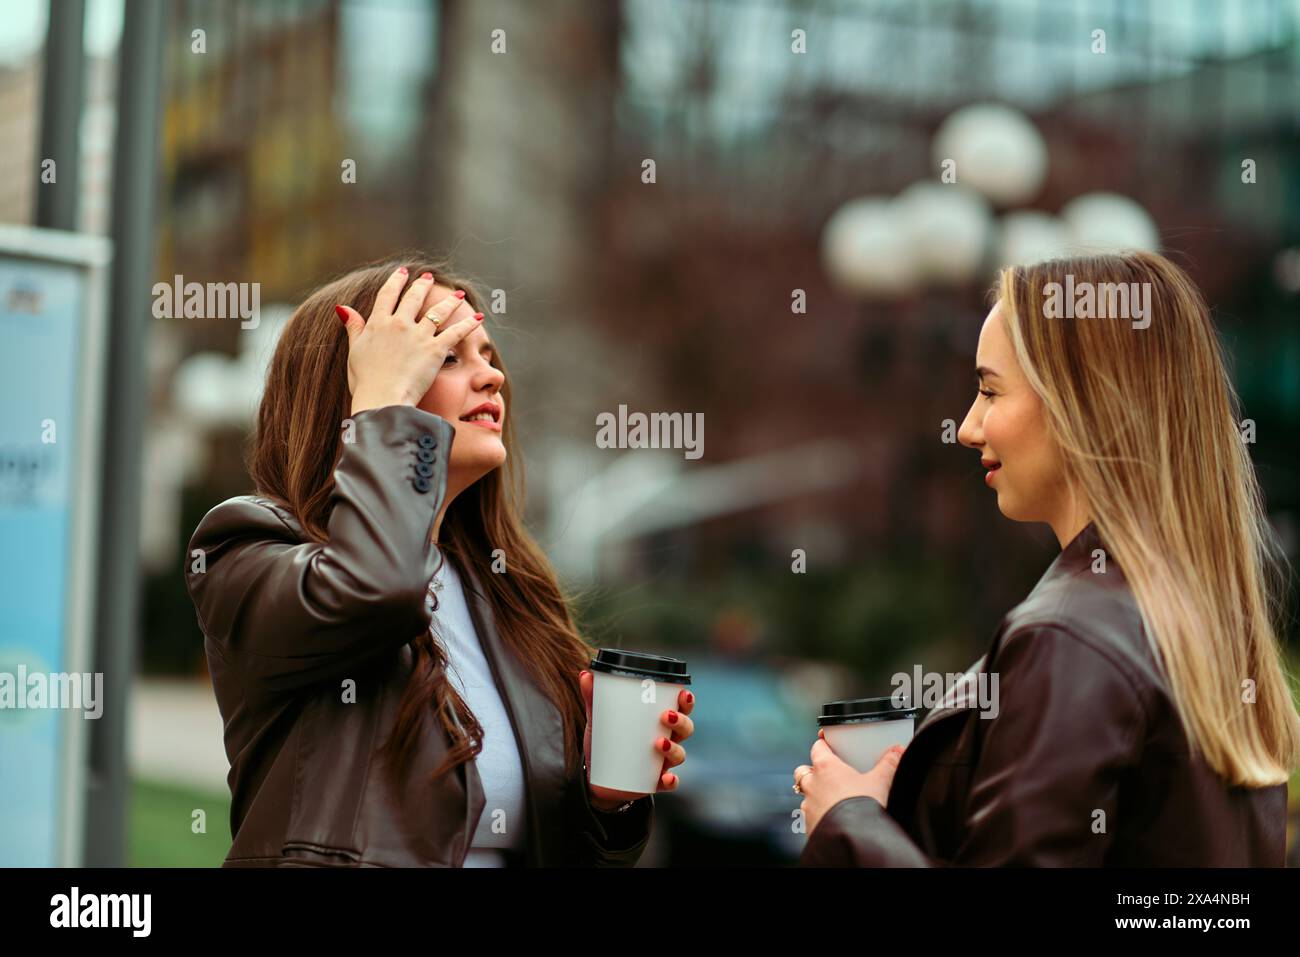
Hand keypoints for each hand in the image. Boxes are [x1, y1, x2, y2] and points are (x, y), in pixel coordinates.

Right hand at [337, 266, 480, 415]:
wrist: (382, 398)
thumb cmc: (366, 381)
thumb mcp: (354, 351)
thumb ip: (353, 328)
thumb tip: (343, 308)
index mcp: (378, 324)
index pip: (388, 295)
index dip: (396, 281)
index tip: (402, 272)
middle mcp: (399, 324)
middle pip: (413, 298)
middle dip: (422, 285)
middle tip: (429, 277)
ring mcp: (418, 335)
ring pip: (438, 311)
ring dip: (450, 301)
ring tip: (458, 294)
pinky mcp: (436, 349)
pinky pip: (456, 332)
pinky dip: (469, 323)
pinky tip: (478, 317)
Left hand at [578, 670, 694, 810]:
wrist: (598, 778)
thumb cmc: (607, 742)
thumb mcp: (599, 720)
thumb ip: (594, 698)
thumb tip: (585, 674)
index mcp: (659, 722)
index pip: (681, 708)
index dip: (687, 700)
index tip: (683, 693)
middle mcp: (667, 741)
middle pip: (686, 729)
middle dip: (681, 722)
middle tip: (666, 716)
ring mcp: (662, 763)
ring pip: (680, 754)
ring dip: (675, 749)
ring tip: (659, 743)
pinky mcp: (655, 782)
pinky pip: (670, 783)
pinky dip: (672, 781)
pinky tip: (667, 777)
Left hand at [794, 729, 904, 835]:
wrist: (852, 839)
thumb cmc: (861, 806)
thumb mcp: (880, 782)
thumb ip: (889, 764)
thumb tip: (897, 751)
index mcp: (826, 768)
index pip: (818, 748)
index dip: (823, 744)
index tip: (826, 742)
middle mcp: (812, 785)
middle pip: (804, 771)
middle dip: (813, 771)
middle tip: (828, 774)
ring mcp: (808, 807)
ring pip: (806, 795)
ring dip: (815, 795)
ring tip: (832, 799)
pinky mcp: (809, 825)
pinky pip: (809, 816)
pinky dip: (818, 814)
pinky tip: (832, 818)